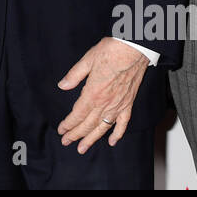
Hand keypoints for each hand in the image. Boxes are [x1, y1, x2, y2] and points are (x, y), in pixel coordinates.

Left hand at [56, 38, 148, 152]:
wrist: (135, 48)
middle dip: (76, 135)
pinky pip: (123, 122)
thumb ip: (74, 75)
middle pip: (88, 124)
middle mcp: (106, 103)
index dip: (68, 124)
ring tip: (82, 148)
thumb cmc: (112, 51)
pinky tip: (112, 141)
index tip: (62, 131)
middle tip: (67, 142)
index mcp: (93, 93)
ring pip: (103, 127)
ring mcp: (118, 104)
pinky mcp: (129, 103)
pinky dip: (118, 133)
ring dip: (92, 139)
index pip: (77, 115)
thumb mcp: (88, 60)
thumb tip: (62, 85)